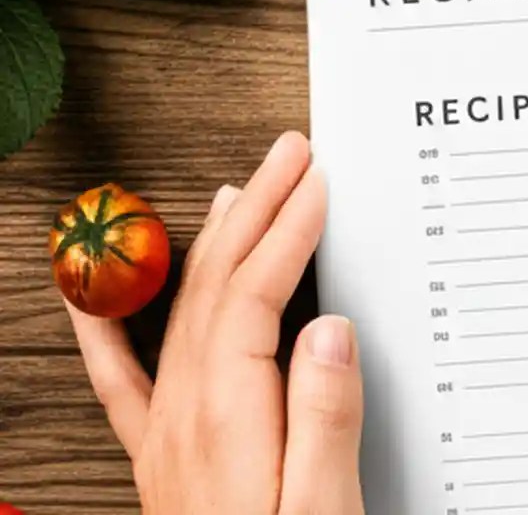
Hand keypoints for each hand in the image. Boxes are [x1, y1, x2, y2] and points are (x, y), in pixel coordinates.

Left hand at [65, 132, 364, 513]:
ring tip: (235, 192)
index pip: (252, 296)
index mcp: (229, 420)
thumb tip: (329, 331)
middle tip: (286, 155)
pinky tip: (92, 291)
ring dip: (212, 243)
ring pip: (181, 310)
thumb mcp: (324, 511)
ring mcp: (169, 435)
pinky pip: (121, 377)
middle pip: (215, 285)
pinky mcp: (166, 456)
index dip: (287, 231)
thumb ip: (324, 421)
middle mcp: (187, 417)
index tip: (315, 184)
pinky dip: (105, 325)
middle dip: (256, 210)